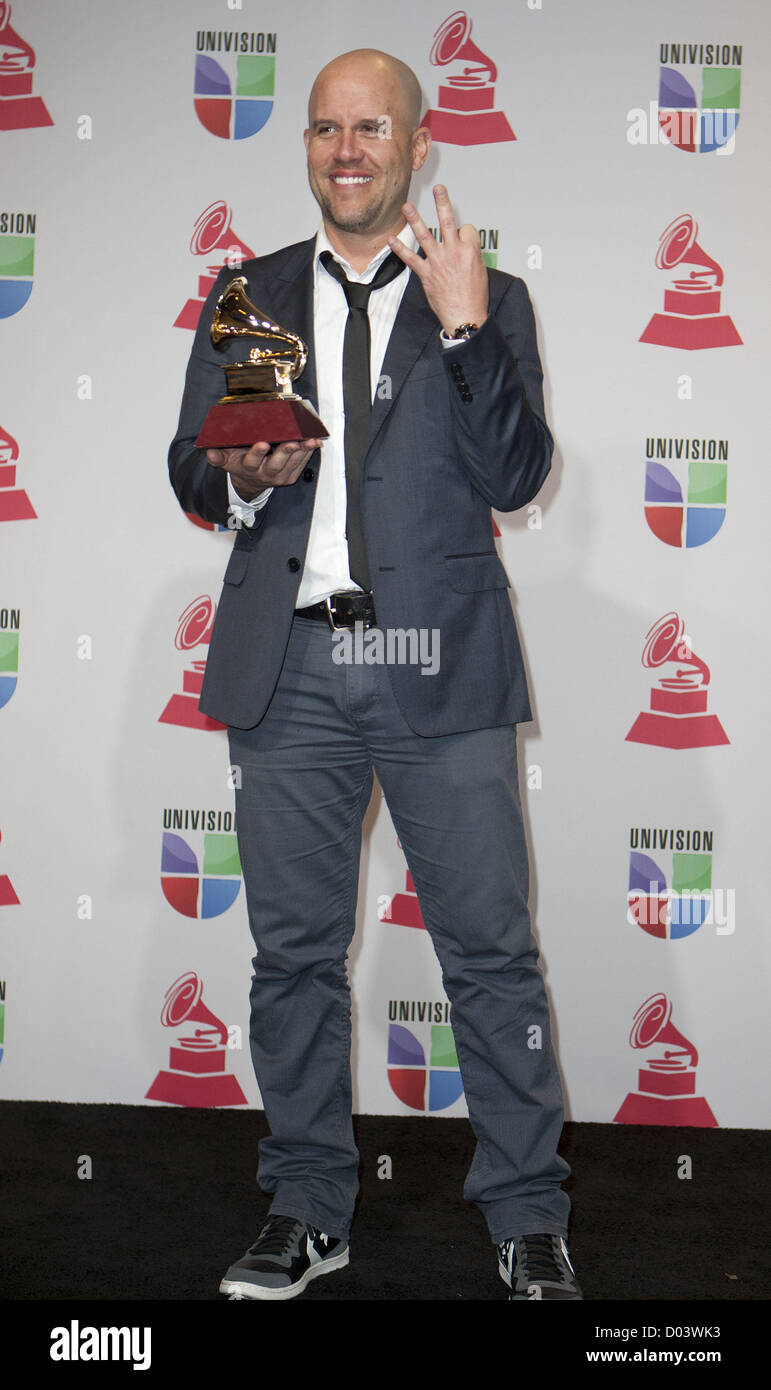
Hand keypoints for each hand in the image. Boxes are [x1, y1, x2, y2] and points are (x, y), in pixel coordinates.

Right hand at [205, 438, 322, 500]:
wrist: (250, 482)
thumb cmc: (240, 463)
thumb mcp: (226, 459)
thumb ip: (217, 456)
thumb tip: (209, 453)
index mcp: (248, 468)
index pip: (252, 461)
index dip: (257, 453)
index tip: (263, 443)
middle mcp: (265, 474)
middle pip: (276, 464)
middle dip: (285, 452)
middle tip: (292, 442)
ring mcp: (280, 477)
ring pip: (292, 464)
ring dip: (302, 451)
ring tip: (311, 440)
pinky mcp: (291, 476)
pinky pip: (302, 464)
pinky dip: (308, 452)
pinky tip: (314, 442)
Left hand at [387, 185, 488, 336]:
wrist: (465, 316)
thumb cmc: (474, 298)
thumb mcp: (481, 271)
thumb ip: (470, 255)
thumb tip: (463, 250)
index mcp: (471, 250)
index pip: (466, 229)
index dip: (465, 233)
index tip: (463, 238)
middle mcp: (454, 251)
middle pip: (447, 220)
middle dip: (442, 202)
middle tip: (438, 189)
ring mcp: (438, 261)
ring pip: (425, 234)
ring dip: (414, 218)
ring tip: (407, 206)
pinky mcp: (426, 273)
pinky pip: (411, 258)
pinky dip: (400, 249)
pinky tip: (391, 240)